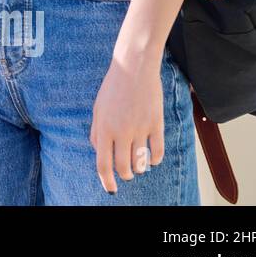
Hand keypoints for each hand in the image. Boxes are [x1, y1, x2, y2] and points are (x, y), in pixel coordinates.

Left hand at [89, 50, 166, 193]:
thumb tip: (100, 152)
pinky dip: (155, 160)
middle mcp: (121, 132)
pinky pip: (158, 152)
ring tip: (139, 166)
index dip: (107, 181)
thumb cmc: (113, 88)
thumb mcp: (98, 109)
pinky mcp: (156, 124)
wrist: (134, 68)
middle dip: (125, 175)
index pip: (103, 164)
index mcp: (104, 128)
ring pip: (141, 163)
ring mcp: (140, 129)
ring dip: (139, 169)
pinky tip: (153, 159)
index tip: (111, 189)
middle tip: (127, 174)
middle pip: (123, 168)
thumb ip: (97, 132)